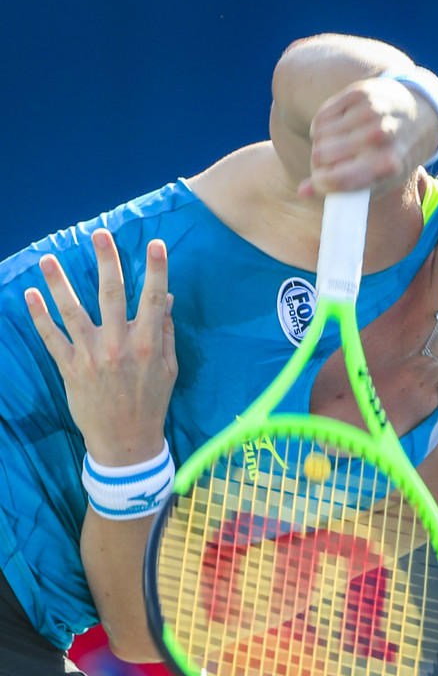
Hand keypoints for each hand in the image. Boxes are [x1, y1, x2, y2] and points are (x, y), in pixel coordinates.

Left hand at [25, 229, 177, 465]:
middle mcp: (119, 345)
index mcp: (149, 344)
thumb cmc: (152, 402)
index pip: (154, 299)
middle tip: (101, 234)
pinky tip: (29, 295)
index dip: (156, 270)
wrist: (126, 441)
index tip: (156, 244)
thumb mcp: (169, 368)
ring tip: (49, 259)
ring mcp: (91, 356)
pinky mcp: (70, 367)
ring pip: (73, 312)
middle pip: (112, 295)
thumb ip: (167, 333)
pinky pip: (50, 337)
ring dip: (59, 283)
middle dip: (108, 262)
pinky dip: (38, 316)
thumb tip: (167, 300)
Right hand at [298, 76, 437, 196]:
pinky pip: (321, 116)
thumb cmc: (395, 155)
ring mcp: (370, 112)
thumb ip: (344, 190)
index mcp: (388, 164)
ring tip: (338, 146)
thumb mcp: (380, 180)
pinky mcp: (359, 94)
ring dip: (321, 144)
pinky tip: (338, 130)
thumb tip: (303, 192)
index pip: (337, 179)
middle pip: (322, 156)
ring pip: (319, 135)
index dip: (320, 184)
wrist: (419, 114)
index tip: (320, 182)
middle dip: (319, 163)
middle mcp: (380, 136)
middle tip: (331, 164)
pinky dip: (323, 126)